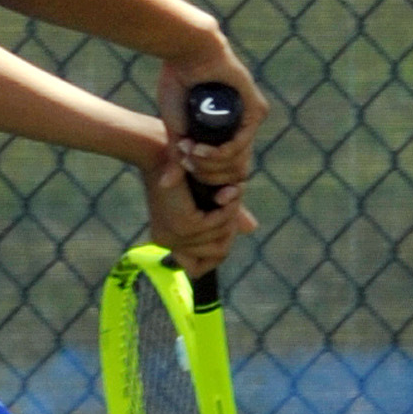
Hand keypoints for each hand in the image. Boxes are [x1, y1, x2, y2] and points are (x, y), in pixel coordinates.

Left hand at [143, 143, 257, 276]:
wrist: (160, 148)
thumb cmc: (181, 166)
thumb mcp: (205, 195)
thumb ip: (226, 214)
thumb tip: (252, 228)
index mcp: (167, 238)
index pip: (201, 265)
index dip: (222, 243)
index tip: (224, 215)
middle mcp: (166, 241)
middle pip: (218, 253)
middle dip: (230, 227)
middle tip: (231, 198)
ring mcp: (173, 236)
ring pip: (221, 239)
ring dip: (229, 216)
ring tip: (228, 193)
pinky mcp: (184, 224)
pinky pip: (218, 224)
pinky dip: (226, 208)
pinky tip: (224, 193)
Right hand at [155, 42, 268, 207]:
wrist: (186, 53)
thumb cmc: (178, 85)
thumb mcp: (175, 131)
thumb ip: (177, 157)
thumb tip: (167, 186)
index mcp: (228, 135)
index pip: (228, 173)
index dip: (207, 180)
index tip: (185, 170)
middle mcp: (243, 130)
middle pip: (236, 173)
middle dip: (208, 176)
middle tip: (187, 163)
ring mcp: (251, 121)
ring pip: (239, 163)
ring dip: (210, 165)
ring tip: (190, 153)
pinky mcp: (256, 110)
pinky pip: (240, 145)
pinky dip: (219, 153)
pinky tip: (200, 149)